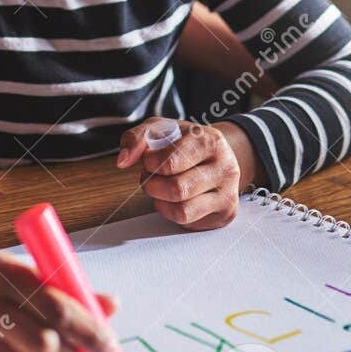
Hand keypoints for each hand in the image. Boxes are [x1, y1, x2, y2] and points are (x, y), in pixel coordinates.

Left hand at [117, 118, 245, 228]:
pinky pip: (189, 222)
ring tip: (161, 188)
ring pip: (182, 211)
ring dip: (161, 202)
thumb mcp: (161, 129)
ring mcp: (228, 192)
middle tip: (150, 177)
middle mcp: (225, 167)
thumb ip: (136, 138)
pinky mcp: (226, 213)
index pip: (170, 163)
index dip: (149, 164)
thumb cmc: (185, 143)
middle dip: (152, 186)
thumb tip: (123, 161)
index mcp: (209, 141)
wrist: (217, 155)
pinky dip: (173, 213)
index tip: (149, 159)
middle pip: (176, 190)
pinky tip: (175, 200)